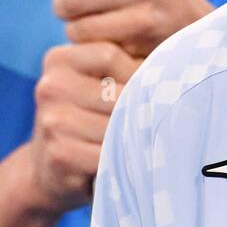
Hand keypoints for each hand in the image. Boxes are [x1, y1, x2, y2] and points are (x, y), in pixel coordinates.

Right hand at [28, 41, 140, 213]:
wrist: (49, 172)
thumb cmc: (88, 119)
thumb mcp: (98, 84)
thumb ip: (125, 65)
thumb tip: (178, 58)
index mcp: (58, 59)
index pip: (110, 54)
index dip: (135, 71)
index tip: (143, 87)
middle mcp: (50, 86)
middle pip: (117, 90)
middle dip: (139, 106)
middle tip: (150, 117)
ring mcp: (51, 121)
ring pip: (117, 123)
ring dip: (133, 134)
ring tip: (138, 138)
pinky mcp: (60, 153)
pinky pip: (110, 151)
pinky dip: (123, 157)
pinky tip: (122, 158)